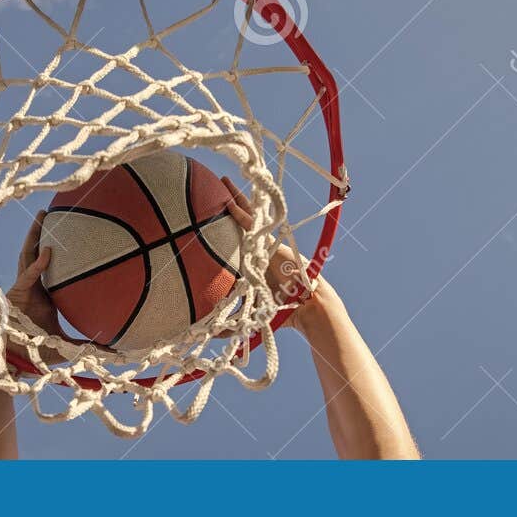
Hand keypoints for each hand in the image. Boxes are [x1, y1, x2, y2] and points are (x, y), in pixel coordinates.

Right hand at [0, 211, 73, 365]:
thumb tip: (114, 349)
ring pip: (28, 255)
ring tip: (42, 217)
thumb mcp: (67, 344)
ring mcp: (23, 287)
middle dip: (42, 232)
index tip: (69, 232)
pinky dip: (38, 264)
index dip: (55, 248)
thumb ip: (87, 343)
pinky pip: (28, 274)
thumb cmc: (37, 351)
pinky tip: (47, 252)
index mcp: (44, 293)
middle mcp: (33, 286)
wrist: (15, 361)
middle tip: (51, 212)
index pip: (50, 265)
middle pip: (36, 252)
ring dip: (35, 236)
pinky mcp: (16, 293)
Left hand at [219, 176, 341, 333]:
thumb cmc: (283, 310)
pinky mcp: (273, 243)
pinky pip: (254, 225)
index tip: (210, 210)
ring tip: (221, 181)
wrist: (309, 306)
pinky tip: (230, 200)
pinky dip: (242, 213)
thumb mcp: (252, 311)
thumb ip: (231, 319)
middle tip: (214, 184)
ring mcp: (266, 244)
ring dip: (235, 199)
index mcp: (253, 260)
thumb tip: (208, 334)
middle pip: (242, 220)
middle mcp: (259, 249)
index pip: (236, 237)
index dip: (225, 223)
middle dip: (230, 201)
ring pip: (248, 217)